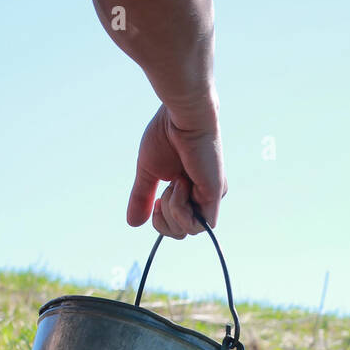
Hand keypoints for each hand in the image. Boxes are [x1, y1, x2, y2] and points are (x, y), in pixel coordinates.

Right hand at [127, 99, 226, 237]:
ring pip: (189, 230)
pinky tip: (182, 183)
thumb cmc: (166, 135)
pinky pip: (198, 224)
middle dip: (164, 220)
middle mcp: (202, 196)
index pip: (177, 225)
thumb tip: (133, 223)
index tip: (156, 200)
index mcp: (189, 190)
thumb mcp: (149, 172)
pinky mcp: (216, 195)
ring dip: (172, 210)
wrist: (180, 116)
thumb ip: (142, 197)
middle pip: (182, 232)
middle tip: (165, 192)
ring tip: (176, 182)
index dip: (161, 222)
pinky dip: (182, 209)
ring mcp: (211, 197)